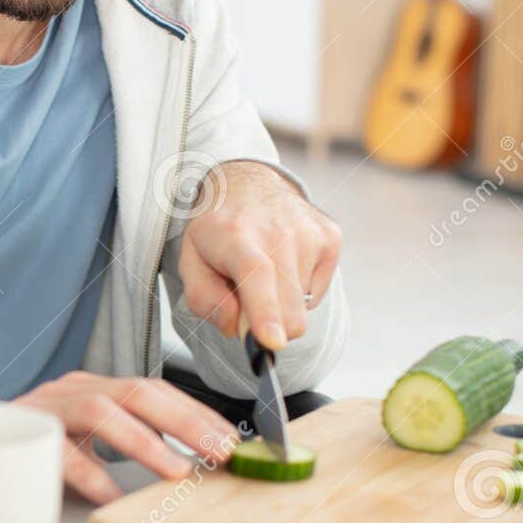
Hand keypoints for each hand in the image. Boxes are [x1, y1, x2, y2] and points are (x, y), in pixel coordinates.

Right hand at [14, 371, 239, 504]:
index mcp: (94, 389)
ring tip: (176, 472)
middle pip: (138, 392)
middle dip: (186, 421)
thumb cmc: (35, 452)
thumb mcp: (87, 441)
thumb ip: (129, 442)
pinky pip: (58, 453)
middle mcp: (72, 391)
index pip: (155, 390)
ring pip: (100, 413)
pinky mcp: (21, 437)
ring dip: (145, 443)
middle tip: (221, 452)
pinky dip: (88, 473)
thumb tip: (191, 464)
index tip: (234, 439)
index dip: (197, 412)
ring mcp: (45, 410)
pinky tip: (110, 494)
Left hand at [179, 160, 341, 349]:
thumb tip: (238, 328)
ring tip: (264, 270)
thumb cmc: (216, 231)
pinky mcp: (331, 238)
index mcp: (236, 236)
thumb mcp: (190, 262)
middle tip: (246, 299)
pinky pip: (315, 292)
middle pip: (289, 308)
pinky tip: (283, 262)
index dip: (265, 311)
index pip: (257, 275)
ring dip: (280, 301)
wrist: (248, 181)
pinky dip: (298, 288)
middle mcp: (278, 231)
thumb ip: (204, 300)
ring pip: (302, 307)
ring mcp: (310, 233)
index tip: (273, 342)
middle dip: (269, 324)